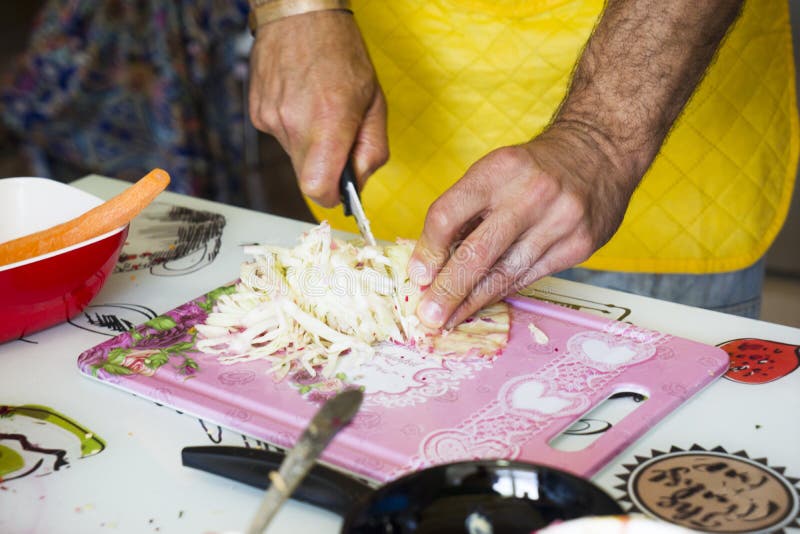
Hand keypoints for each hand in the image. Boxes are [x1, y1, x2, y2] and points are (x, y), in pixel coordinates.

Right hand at [248, 11, 387, 206]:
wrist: (298, 14)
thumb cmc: (342, 53)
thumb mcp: (375, 102)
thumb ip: (372, 150)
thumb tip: (358, 185)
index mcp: (329, 121)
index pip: (318, 188)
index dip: (332, 196)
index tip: (342, 190)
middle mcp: (294, 124)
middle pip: (307, 177)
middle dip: (326, 169)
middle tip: (339, 140)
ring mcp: (271, 119)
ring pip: (295, 157)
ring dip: (311, 145)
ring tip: (319, 110)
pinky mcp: (258, 114)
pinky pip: (281, 138)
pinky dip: (294, 128)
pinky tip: (301, 100)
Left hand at [408, 123, 637, 328]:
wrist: (600, 152)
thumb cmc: (534, 168)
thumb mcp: (494, 172)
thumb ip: (465, 212)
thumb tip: (431, 263)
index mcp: (498, 170)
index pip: (448, 215)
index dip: (427, 250)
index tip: (418, 277)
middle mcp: (530, 194)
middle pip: (476, 253)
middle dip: (448, 290)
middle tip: (428, 315)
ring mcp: (559, 221)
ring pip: (505, 272)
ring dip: (473, 301)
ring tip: (450, 319)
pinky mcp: (579, 244)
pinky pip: (530, 276)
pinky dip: (503, 292)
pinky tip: (484, 304)